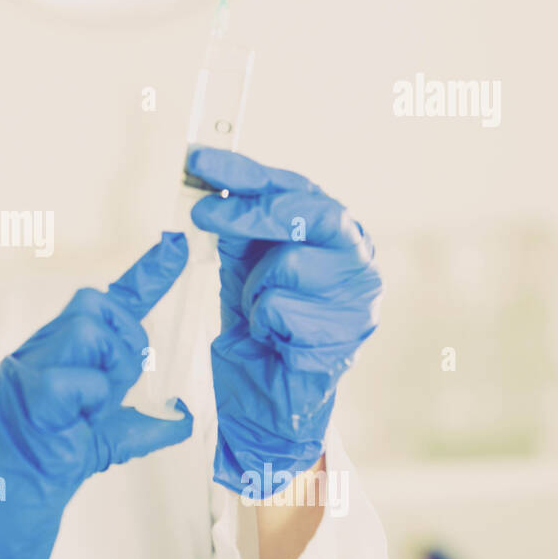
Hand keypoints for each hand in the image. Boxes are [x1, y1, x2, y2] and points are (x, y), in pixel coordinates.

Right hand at [0, 233, 194, 558]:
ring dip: (109, 372)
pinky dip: (92, 401)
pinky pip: (81, 378)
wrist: (1, 503)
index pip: (109, 302)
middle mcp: (42, 349)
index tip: (176, 245)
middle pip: (97, 306)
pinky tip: (76, 422)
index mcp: (60, 353)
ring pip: (91, 331)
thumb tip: (183, 417)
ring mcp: (31, 365)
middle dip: (122, 339)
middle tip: (115, 386)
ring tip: (92, 408)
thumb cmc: (45, 465)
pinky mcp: (30, 390)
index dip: (148, 272)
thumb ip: (146, 424)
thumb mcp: (107, 438)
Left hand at [186, 148, 381, 498]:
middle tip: (202, 216)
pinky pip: (281, 312)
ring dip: (254, 289)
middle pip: (304, 212)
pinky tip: (274, 342)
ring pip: (288, 264)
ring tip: (260, 314)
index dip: (245, 171)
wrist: (262, 398)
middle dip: (246, 214)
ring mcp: (358, 300)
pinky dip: (263, 326)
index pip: (294, 186)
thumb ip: (236, 223)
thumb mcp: (240, 262)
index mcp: (335, 234)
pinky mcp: (344, 341)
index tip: (198, 160)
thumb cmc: (256, 325)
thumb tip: (207, 178)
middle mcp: (357, 260)